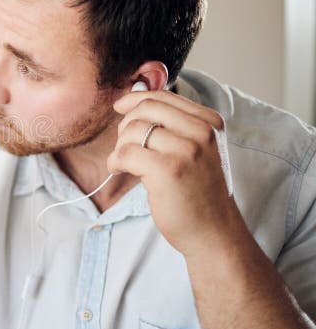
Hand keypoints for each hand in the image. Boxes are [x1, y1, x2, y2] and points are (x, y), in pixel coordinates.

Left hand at [107, 90, 242, 257]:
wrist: (213, 232)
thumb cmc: (197, 191)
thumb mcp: (195, 150)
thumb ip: (172, 125)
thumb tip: (133, 98)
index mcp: (209, 122)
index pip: (163, 97)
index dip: (134, 99)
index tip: (119, 107)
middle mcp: (201, 132)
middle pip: (145, 109)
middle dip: (126, 125)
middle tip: (126, 146)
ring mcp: (186, 150)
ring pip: (133, 130)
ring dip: (120, 147)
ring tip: (126, 163)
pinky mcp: (167, 170)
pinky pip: (125, 153)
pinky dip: (115, 161)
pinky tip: (120, 170)